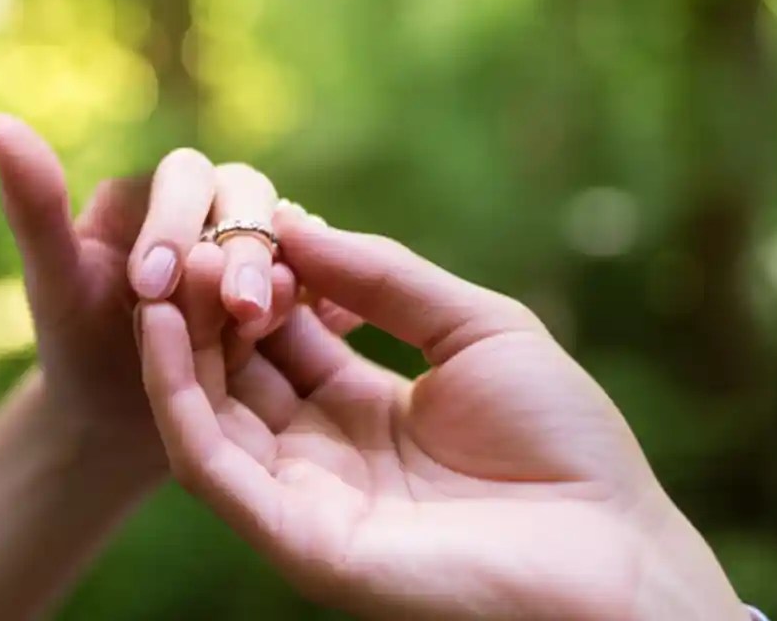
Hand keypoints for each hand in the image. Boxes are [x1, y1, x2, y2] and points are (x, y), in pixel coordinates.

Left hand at [0, 115, 298, 472]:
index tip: (151, 284)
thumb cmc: (76, 344)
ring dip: (291, 273)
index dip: (174, 223)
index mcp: (159, 194)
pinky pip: (324, 285)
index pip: (183, 179)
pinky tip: (338, 322)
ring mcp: (260, 251)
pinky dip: (331, 299)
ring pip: (293, 240)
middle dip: (243, 250)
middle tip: (238, 308)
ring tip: (273, 320)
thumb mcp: (51, 281)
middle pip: (250, 199)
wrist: (120, 419)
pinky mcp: (295, 293)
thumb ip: (33, 206)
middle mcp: (216, 211)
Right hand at [138, 211, 745, 619]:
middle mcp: (320, 454)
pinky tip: (164, 324)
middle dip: (208, 301)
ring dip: (176, 339)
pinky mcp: (294, 537)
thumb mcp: (478, 328)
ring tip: (163, 268)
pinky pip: (209, 462)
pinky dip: (176, 392)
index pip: (280, 335)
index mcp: (363, 409)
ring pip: (204, 411)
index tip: (247, 221)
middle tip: (189, 239)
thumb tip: (293, 223)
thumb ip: (386, 278)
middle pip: (234, 369)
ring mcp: (301, 498)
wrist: (613, 555)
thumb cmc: (565, 446)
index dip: (258, 277)